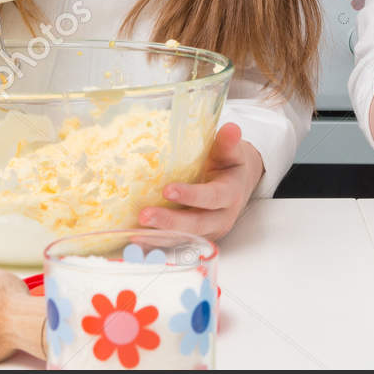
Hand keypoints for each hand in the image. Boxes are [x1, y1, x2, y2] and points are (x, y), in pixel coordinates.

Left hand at [140, 122, 262, 241]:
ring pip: (184, 239)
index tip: (168, 190)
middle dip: (170, 222)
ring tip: (135, 234)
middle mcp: (220, 218)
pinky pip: (175, 244)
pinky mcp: (196, 239)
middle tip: (145, 215)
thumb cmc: (229, 166)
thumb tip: (232, 128)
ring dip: (159, 238)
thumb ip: (228, 143)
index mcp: (230, 195)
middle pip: (196, 225)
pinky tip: (136, 243)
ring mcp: (208, 232)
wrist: (238, 185)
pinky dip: (155, 246)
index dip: (191, 196)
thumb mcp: (232, 153)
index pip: (212, 198)